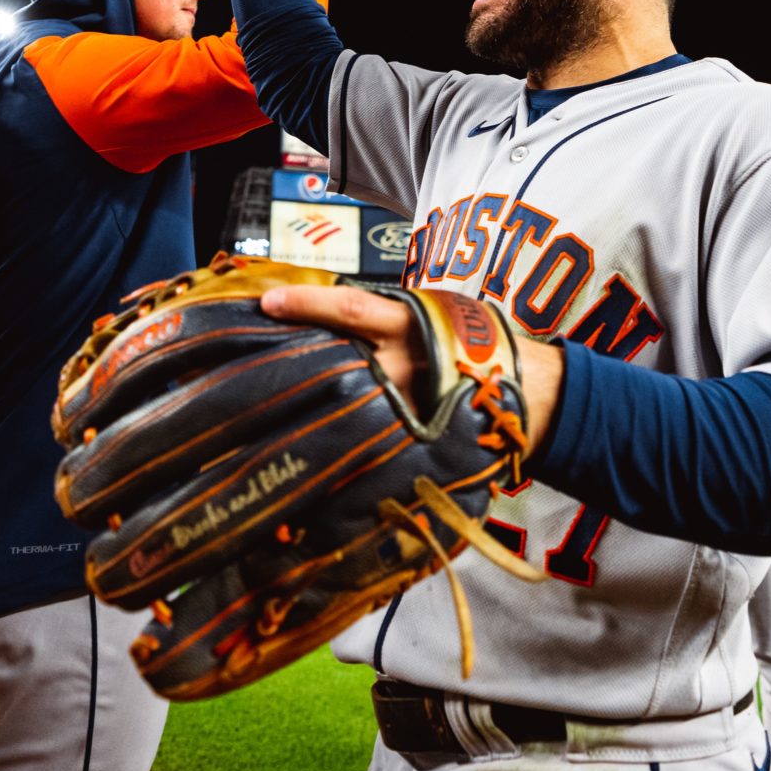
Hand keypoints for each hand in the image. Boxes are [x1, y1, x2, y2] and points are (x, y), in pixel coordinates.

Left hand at [260, 283, 563, 447]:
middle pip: (335, 362)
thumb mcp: (435, 314)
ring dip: (304, 411)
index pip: (352, 309)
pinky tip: (300, 468)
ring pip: (344, 407)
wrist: (531, 392)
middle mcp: (404, 367)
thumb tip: (326, 314)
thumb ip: (386, 317)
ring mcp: (408, 410)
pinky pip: (367, 448)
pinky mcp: (415, 443)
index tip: (266, 302)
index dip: (307, 304)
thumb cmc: (477, 342)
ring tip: (255, 420)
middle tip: (238, 370)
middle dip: (290, 366)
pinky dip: (335, 455)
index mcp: (410, 327)